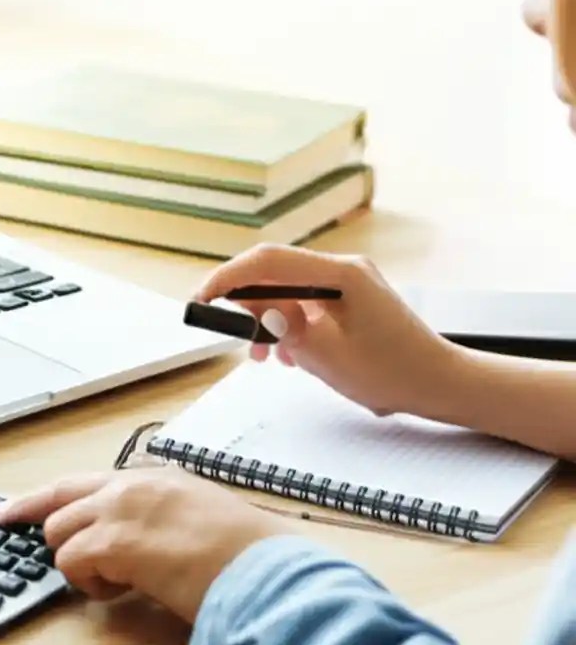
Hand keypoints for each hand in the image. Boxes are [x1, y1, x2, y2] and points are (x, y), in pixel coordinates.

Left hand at [0, 466, 288, 622]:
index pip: (86, 481)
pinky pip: (72, 562)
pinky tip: (123, 588)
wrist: (263, 568)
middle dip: (41, 520)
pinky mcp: (115, 542)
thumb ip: (161, 519)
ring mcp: (121, 510)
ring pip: (60, 531)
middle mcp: (133, 487)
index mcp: (155, 480)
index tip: (19, 507)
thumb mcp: (198, 517)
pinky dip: (89, 583)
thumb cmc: (246, 553)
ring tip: (114, 579)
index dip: (48, 497)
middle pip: (59, 497)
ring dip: (76, 560)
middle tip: (11, 522)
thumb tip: (141, 543)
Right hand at [194, 243, 463, 417]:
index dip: (229, 277)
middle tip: (235, 337)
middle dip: (247, 304)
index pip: (268, 261)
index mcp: (341, 275)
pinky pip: (303, 302)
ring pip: (285, 289)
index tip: (204, 299)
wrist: (439, 383)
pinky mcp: (348, 299)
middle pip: (274, 272)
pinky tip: (288, 352)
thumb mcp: (328, 357)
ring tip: (264, 355)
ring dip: (266, 318)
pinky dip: (286, 323)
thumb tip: (254, 312)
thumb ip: (286, 329)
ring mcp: (347, 282)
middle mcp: (343, 269)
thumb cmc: (395, 372)